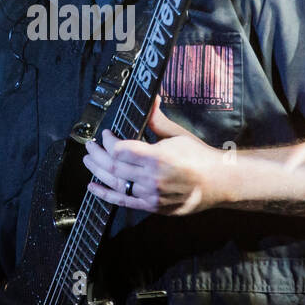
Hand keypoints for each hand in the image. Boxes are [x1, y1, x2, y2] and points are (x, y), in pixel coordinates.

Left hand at [83, 96, 226, 215]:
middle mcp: (152, 178)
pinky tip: (93, 186)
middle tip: (90, 145)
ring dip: (97, 171)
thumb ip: (157, 119)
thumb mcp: (177, 135)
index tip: (106, 133)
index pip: (121, 150)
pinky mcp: (151, 206)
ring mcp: (150, 194)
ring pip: (114, 183)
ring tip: (88, 160)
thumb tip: (150, 98)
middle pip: (113, 166)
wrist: (216, 183)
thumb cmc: (198, 157)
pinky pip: (122, 201)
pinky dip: (104, 194)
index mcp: (158, 157)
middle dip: (97, 154)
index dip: (108, 141)